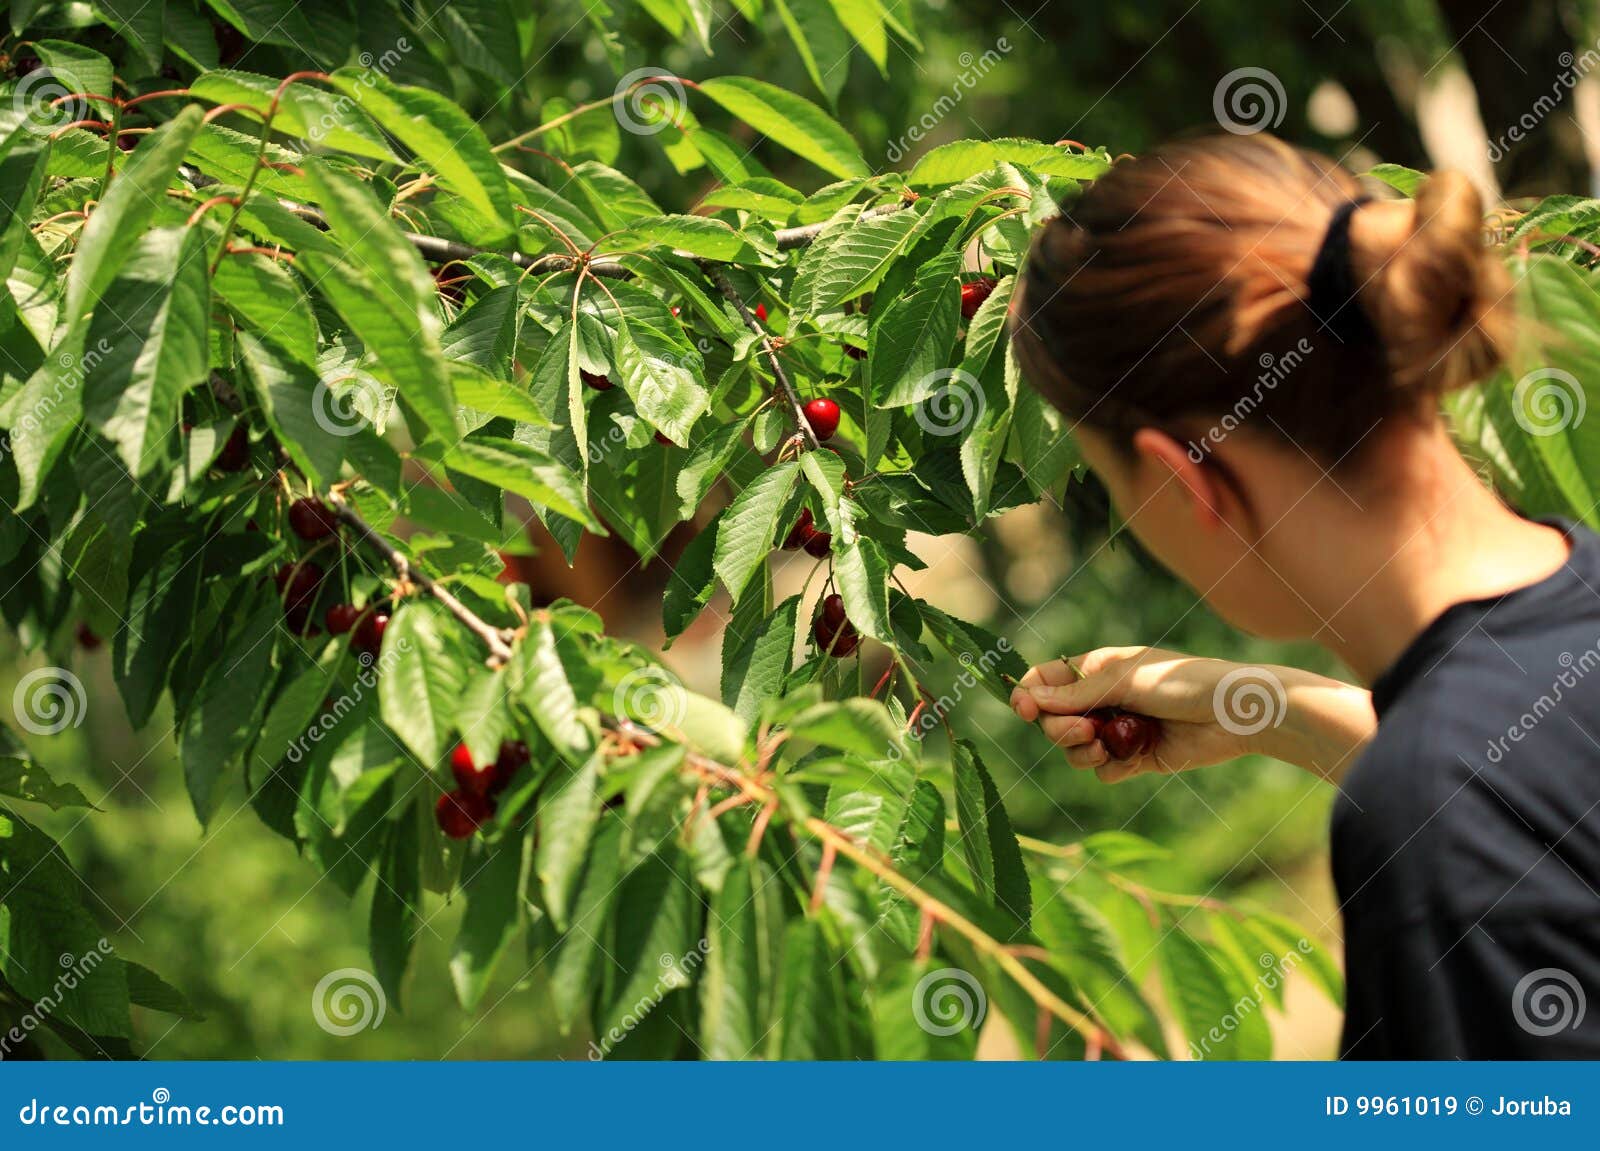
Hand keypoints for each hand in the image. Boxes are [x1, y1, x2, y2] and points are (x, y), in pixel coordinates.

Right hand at [1010, 647, 1374, 783]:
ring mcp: (1119, 730)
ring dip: (1085, 752)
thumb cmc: (1182, 682)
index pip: (1046, 682)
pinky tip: (1136, 759)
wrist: (1234, 714)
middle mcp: (1104, 699)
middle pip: (1055, 721)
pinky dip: (1114, 768)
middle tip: (1087, 731)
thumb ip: (1077, 692)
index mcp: (1097, 669)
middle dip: (1063, 730)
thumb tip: (1030, 698)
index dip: (1029, 696)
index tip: (1022, 710)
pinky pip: (1105, 771)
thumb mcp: (1125, 679)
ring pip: (1076, 751)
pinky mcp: (1136, 758)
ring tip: (1109, 746)